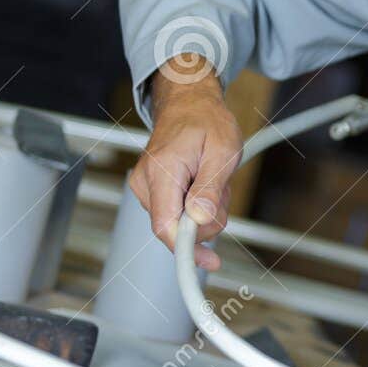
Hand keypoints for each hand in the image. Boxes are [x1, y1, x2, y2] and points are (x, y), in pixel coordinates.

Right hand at [128, 55, 241, 271]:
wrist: (190, 103)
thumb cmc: (206, 121)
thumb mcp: (222, 151)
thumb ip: (209, 188)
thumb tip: (198, 221)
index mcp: (161, 171)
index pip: (165, 225)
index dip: (187, 249)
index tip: (207, 263)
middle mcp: (146, 182)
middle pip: (177, 227)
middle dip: (207, 217)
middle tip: (220, 186)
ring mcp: (146, 188)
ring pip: (181, 223)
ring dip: (205, 209)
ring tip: (211, 178)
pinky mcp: (153, 192)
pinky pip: (179, 214)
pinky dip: (197, 205)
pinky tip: (202, 182)